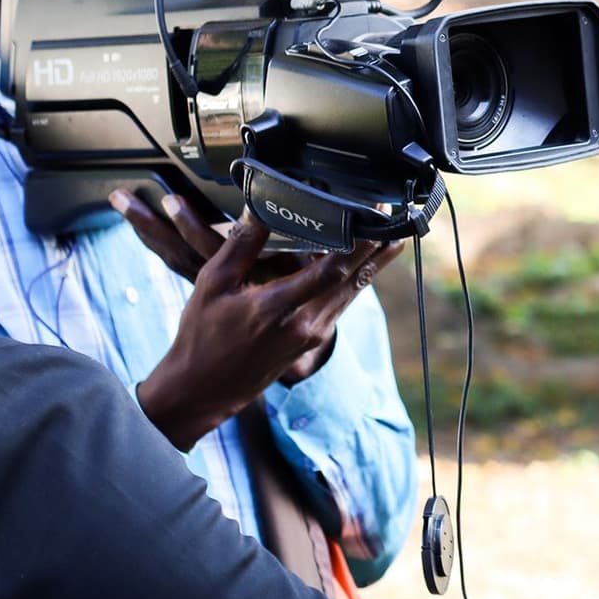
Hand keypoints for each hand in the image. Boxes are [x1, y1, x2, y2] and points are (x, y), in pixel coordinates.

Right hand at [113, 187, 402, 385]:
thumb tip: (261, 208)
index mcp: (279, 308)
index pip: (331, 272)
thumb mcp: (212, 284)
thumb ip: (240, 245)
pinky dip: (353, 281)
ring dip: (372, 265)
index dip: (357, 244)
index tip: (373, 219)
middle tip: (396, 221)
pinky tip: (360, 265)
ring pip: (351, 293)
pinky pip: (340, 304)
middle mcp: (305, 324)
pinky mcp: (313, 340)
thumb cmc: (202, 336)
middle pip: (353, 280)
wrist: (203, 390)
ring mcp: (313, 335)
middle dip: (377, 249)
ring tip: (392, 240)